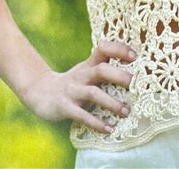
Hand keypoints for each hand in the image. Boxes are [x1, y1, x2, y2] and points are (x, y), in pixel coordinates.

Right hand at [19, 40, 136, 133]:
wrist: (41, 91)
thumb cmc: (76, 81)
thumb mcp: (88, 70)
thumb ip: (107, 67)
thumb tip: (137, 70)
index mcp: (89, 64)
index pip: (104, 49)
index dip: (119, 50)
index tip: (135, 56)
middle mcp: (82, 75)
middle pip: (101, 70)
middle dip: (119, 76)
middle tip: (135, 84)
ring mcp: (73, 91)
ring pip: (93, 94)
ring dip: (111, 103)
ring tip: (126, 111)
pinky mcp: (65, 107)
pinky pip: (82, 115)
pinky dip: (96, 123)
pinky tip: (109, 128)